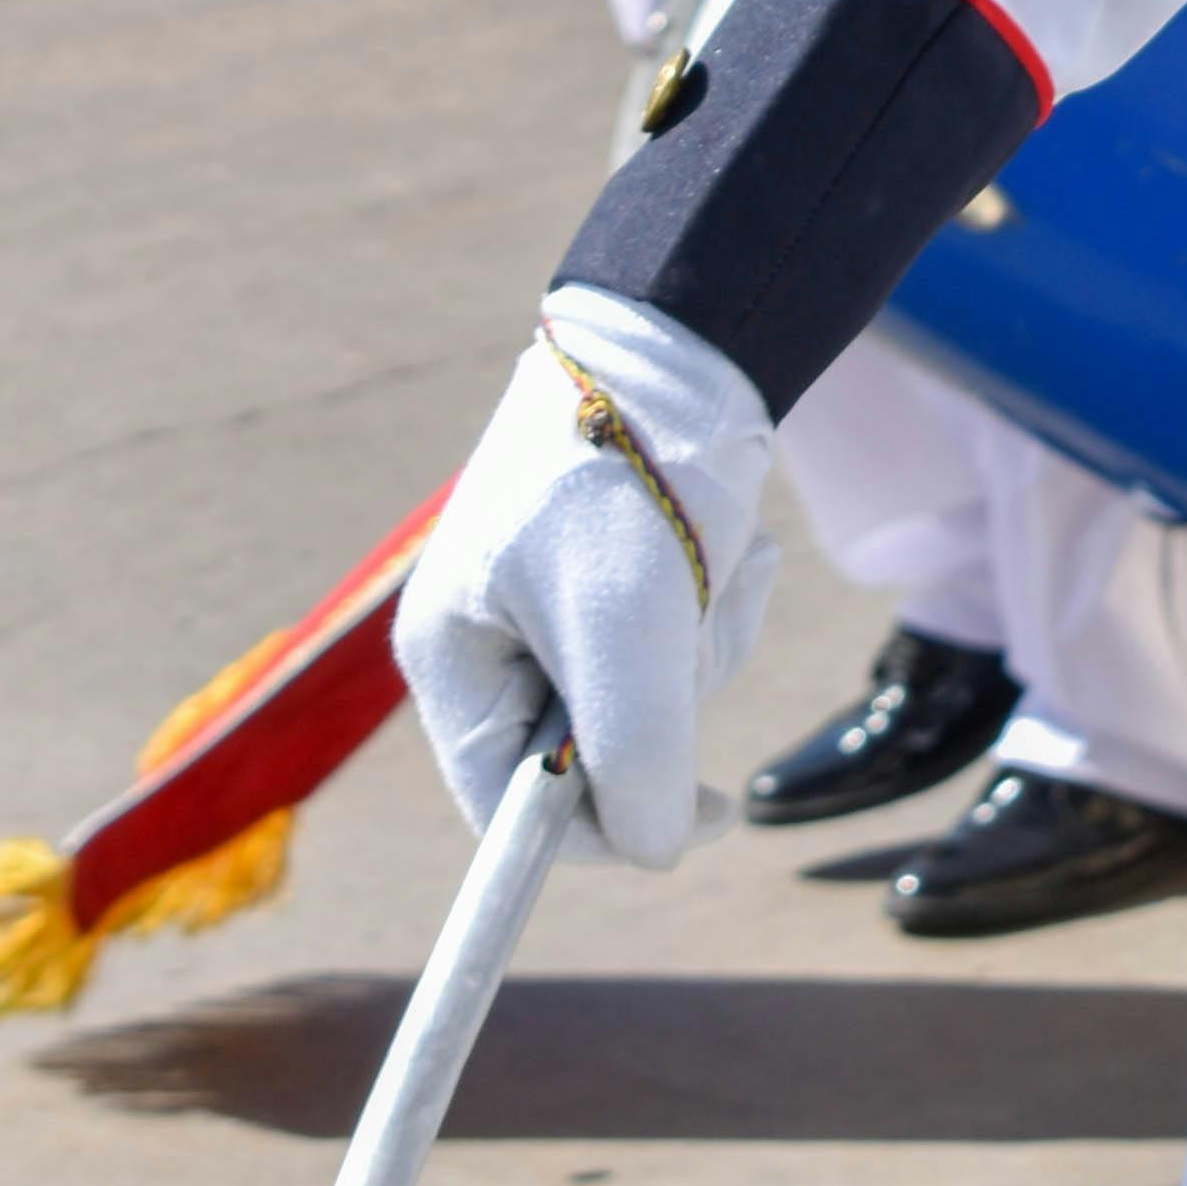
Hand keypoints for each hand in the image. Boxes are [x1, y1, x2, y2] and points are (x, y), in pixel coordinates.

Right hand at [396, 291, 778, 863]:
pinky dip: (723, 604)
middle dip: (666, 701)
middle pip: (594, 754)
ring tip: (716, 566)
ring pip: (655, 700)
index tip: (695, 823)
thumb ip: (632, 757)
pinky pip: (687, 643)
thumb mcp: (626, 628)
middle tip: (690, 631)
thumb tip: (657, 847)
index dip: (596, 833)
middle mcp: (496, 637)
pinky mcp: (628, 573)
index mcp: (453, 655)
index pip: (506, 804)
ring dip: (706, 648)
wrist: (687, 338)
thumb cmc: (627, 476)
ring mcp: (561, 605)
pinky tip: (734, 544)